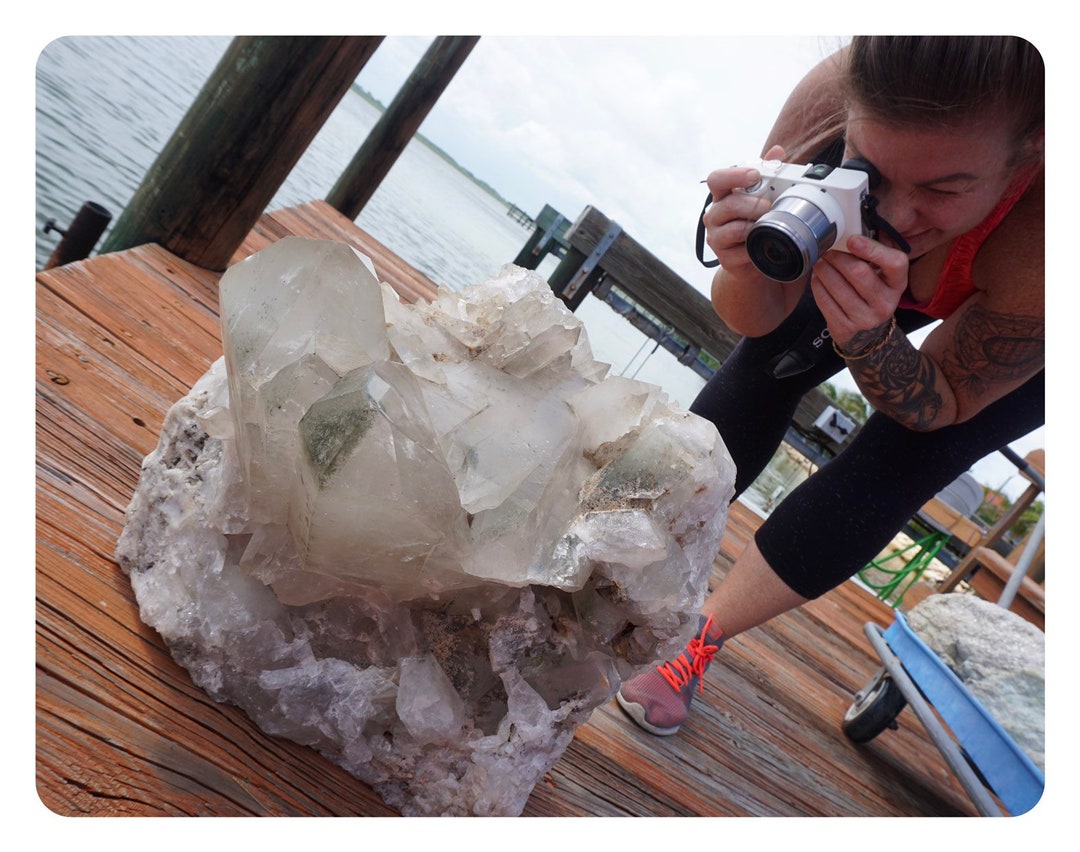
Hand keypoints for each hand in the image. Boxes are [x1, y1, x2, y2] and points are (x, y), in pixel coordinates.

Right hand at [702, 144, 788, 280]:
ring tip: (768, 225)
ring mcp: (716, 237)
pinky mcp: (724, 258)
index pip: (717, 179)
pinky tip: (762, 244)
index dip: (734, 176)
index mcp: (722, 195)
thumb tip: (777, 151)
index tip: (755, 175)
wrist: (753, 258)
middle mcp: (714, 215)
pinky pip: (741, 252)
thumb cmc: (755, 222)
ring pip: (734, 229)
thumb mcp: (762, 195)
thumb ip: (768, 172)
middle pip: (728, 204)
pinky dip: (755, 248)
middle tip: (769, 206)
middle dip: (753, 204)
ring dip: (755, 226)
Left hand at [810, 235, 909, 350]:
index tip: (852, 240)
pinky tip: (817, 279)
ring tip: (820, 263)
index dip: (872, 249)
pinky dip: (817, 286)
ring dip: (824, 270)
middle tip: (827, 251)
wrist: (867, 332)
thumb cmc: (871, 292)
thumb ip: (872, 254)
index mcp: (898, 283)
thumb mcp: (881, 274)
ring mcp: (866, 318)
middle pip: (858, 272)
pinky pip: (825, 302)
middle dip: (838, 258)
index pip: (894, 263)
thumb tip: (847, 235)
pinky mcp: (846, 327)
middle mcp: (886, 302)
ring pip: (838, 286)